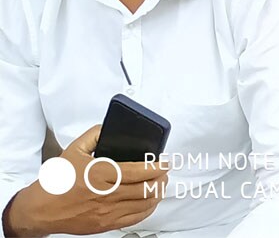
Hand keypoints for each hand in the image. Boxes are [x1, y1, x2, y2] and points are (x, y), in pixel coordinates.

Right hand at [3, 126, 168, 235]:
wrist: (40, 209)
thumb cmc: (57, 182)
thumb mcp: (75, 150)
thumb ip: (95, 134)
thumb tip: (110, 127)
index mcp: (101, 174)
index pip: (140, 171)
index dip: (158, 166)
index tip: (165, 162)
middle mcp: (106, 194)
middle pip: (147, 188)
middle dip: (162, 178)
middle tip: (164, 172)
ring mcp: (106, 212)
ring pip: (144, 204)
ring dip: (157, 192)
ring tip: (160, 184)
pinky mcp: (104, 225)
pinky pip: (134, 218)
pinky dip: (148, 209)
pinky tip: (150, 201)